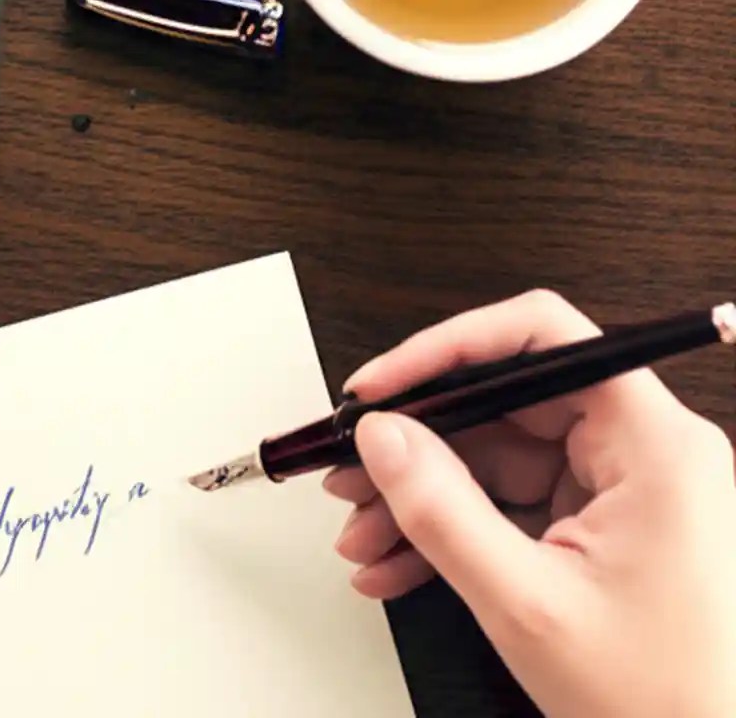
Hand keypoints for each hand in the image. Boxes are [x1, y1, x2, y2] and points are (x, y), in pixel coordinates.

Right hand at [326, 290, 735, 717]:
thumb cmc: (667, 700)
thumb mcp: (526, 602)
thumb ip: (443, 511)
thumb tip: (385, 439)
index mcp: (654, 446)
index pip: (541, 339)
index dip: (448, 349)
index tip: (383, 385)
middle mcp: (644, 453)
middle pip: (507, 403)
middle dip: (418, 443)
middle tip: (352, 470)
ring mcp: (622, 492)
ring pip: (496, 460)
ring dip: (422, 498)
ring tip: (362, 532)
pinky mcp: (601, 528)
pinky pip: (508, 505)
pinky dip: (452, 531)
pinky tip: (398, 561)